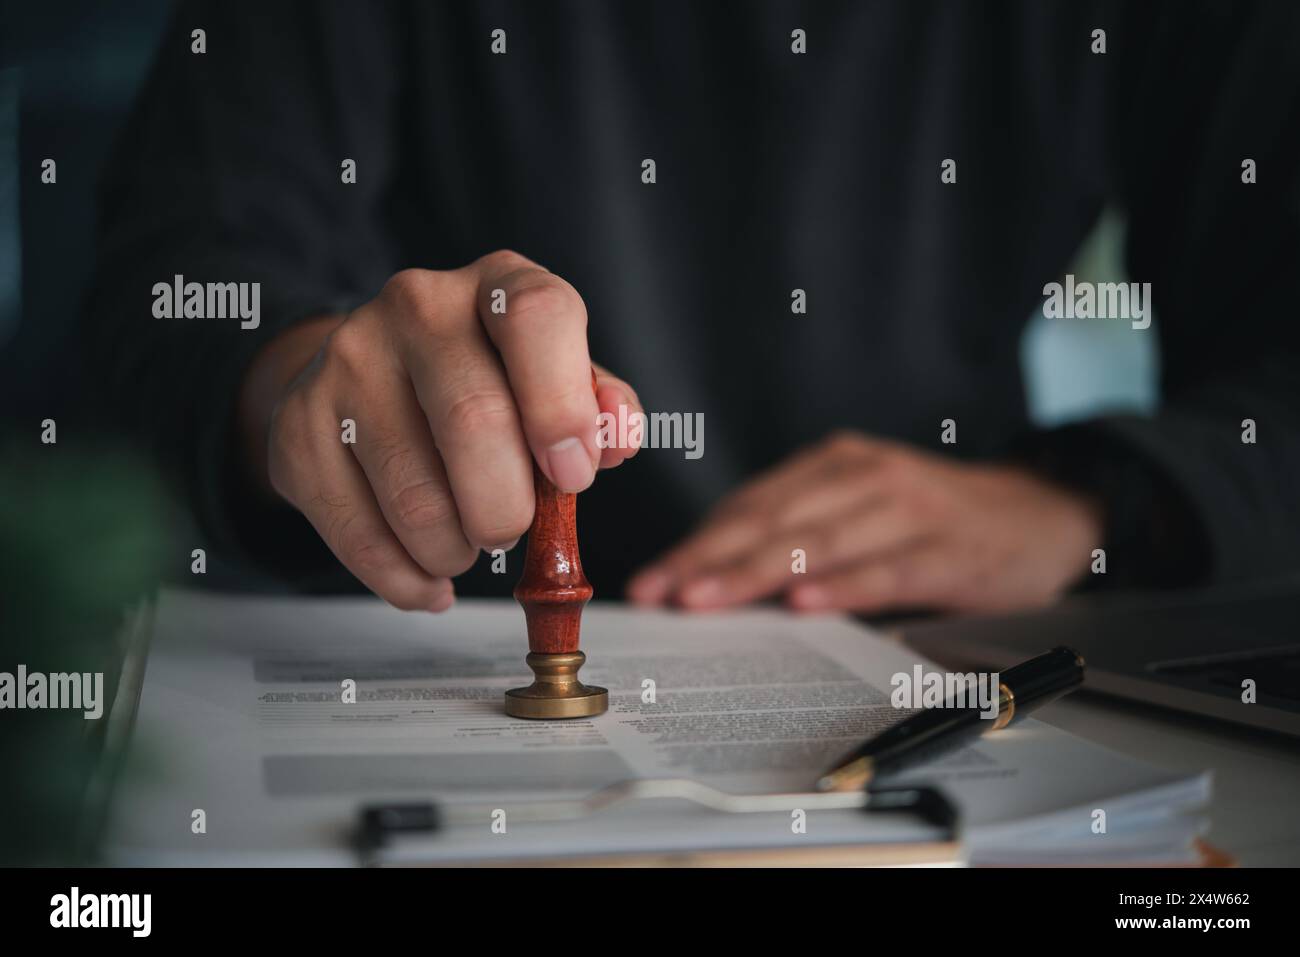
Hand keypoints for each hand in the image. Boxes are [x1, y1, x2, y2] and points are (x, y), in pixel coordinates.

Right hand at [237, 251, 640, 611]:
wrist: (370, 373)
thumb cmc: (487, 380)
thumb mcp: (555, 377)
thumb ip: (597, 408)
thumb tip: (615, 443)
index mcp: (498, 284)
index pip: (538, 316)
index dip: (562, 408)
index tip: (573, 476)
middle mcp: (417, 307)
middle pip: (474, 420)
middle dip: (507, 507)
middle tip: (510, 530)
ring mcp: (347, 362)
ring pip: (416, 496)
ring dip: (456, 551)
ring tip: (466, 547)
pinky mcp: (299, 427)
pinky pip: (359, 535)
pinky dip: (406, 578)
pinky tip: (427, 578)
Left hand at [626, 431, 1102, 614]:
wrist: (1043, 513)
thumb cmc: (935, 519)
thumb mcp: (863, 509)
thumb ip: (801, 535)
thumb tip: (717, 583)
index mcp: (835, 466)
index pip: (751, 506)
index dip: (697, 544)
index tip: (651, 581)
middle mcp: (866, 477)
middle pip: (773, 521)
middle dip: (709, 560)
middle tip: (661, 594)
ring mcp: (910, 510)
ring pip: (819, 542)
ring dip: (756, 572)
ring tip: (706, 600)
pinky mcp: (950, 549)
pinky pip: (888, 569)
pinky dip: (843, 586)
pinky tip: (804, 603)